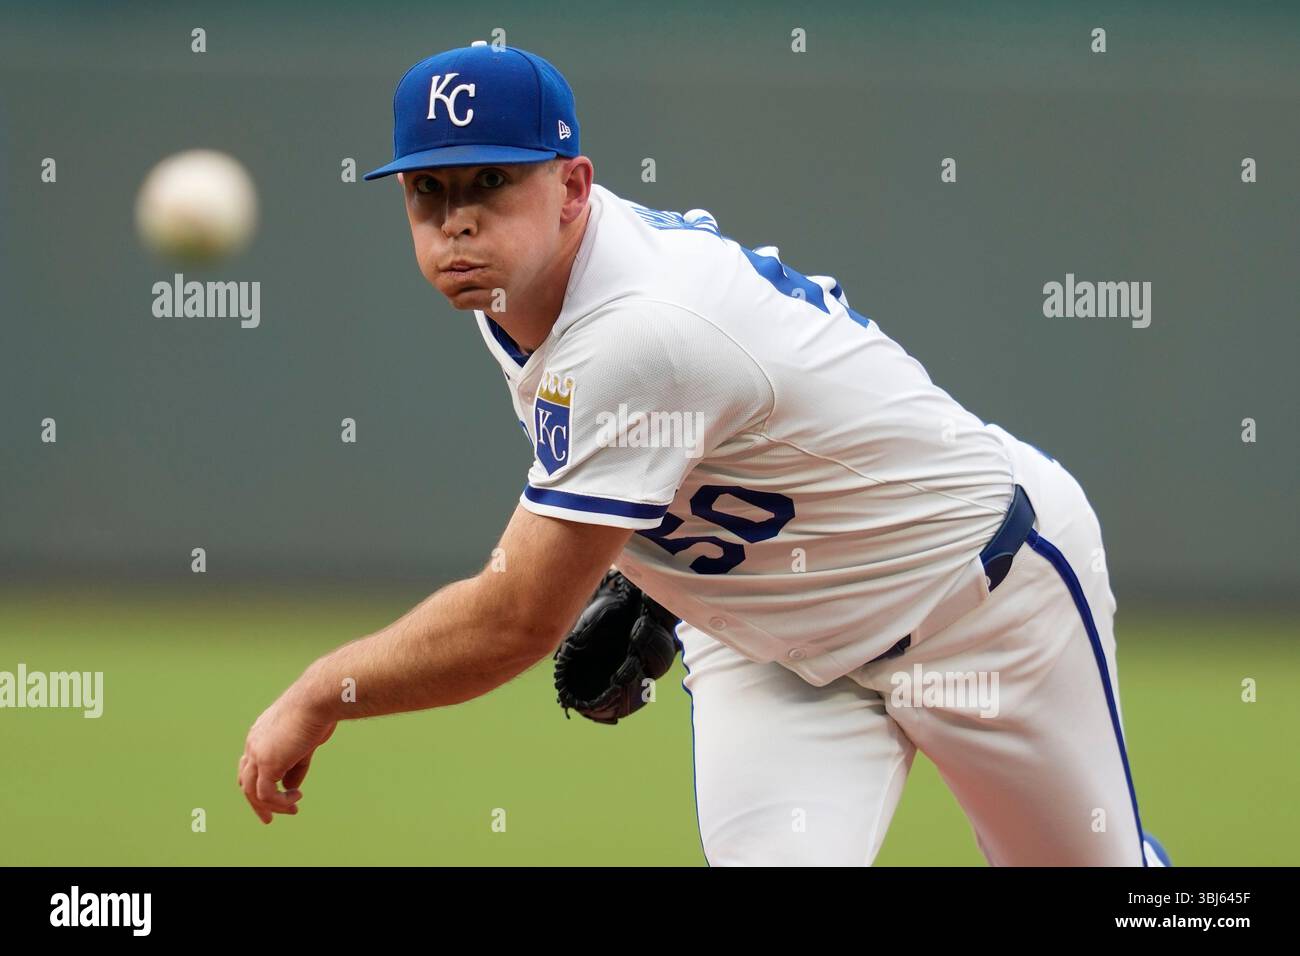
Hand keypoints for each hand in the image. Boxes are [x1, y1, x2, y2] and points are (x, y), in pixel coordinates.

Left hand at [238, 685, 336, 823]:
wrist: (317, 700)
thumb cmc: (317, 713)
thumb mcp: (306, 743)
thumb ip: (295, 766)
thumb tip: (290, 789)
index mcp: (260, 734)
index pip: (250, 764)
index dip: (259, 782)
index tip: (276, 795)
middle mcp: (253, 743)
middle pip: (245, 780)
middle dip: (256, 802)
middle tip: (268, 819)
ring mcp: (257, 753)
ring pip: (252, 791)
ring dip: (271, 806)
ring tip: (292, 809)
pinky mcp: (267, 763)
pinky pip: (265, 794)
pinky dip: (279, 802)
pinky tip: (296, 798)